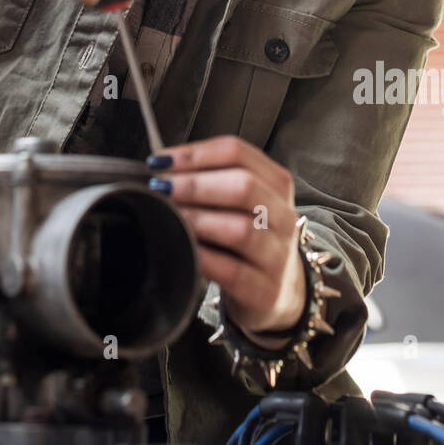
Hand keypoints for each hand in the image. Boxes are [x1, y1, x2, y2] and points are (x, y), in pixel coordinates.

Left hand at [149, 136, 306, 338]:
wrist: (277, 291)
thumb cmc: (248, 238)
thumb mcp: (239, 205)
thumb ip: (211, 181)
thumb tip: (161, 167)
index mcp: (276, 183)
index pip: (236, 152)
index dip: (194, 154)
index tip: (160, 162)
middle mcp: (283, 216)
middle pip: (244, 186)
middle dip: (195, 184)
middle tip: (161, 188)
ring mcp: (279, 255)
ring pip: (241, 229)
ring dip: (198, 219)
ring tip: (171, 217)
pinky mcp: (266, 291)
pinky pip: (233, 271)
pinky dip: (203, 257)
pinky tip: (184, 248)